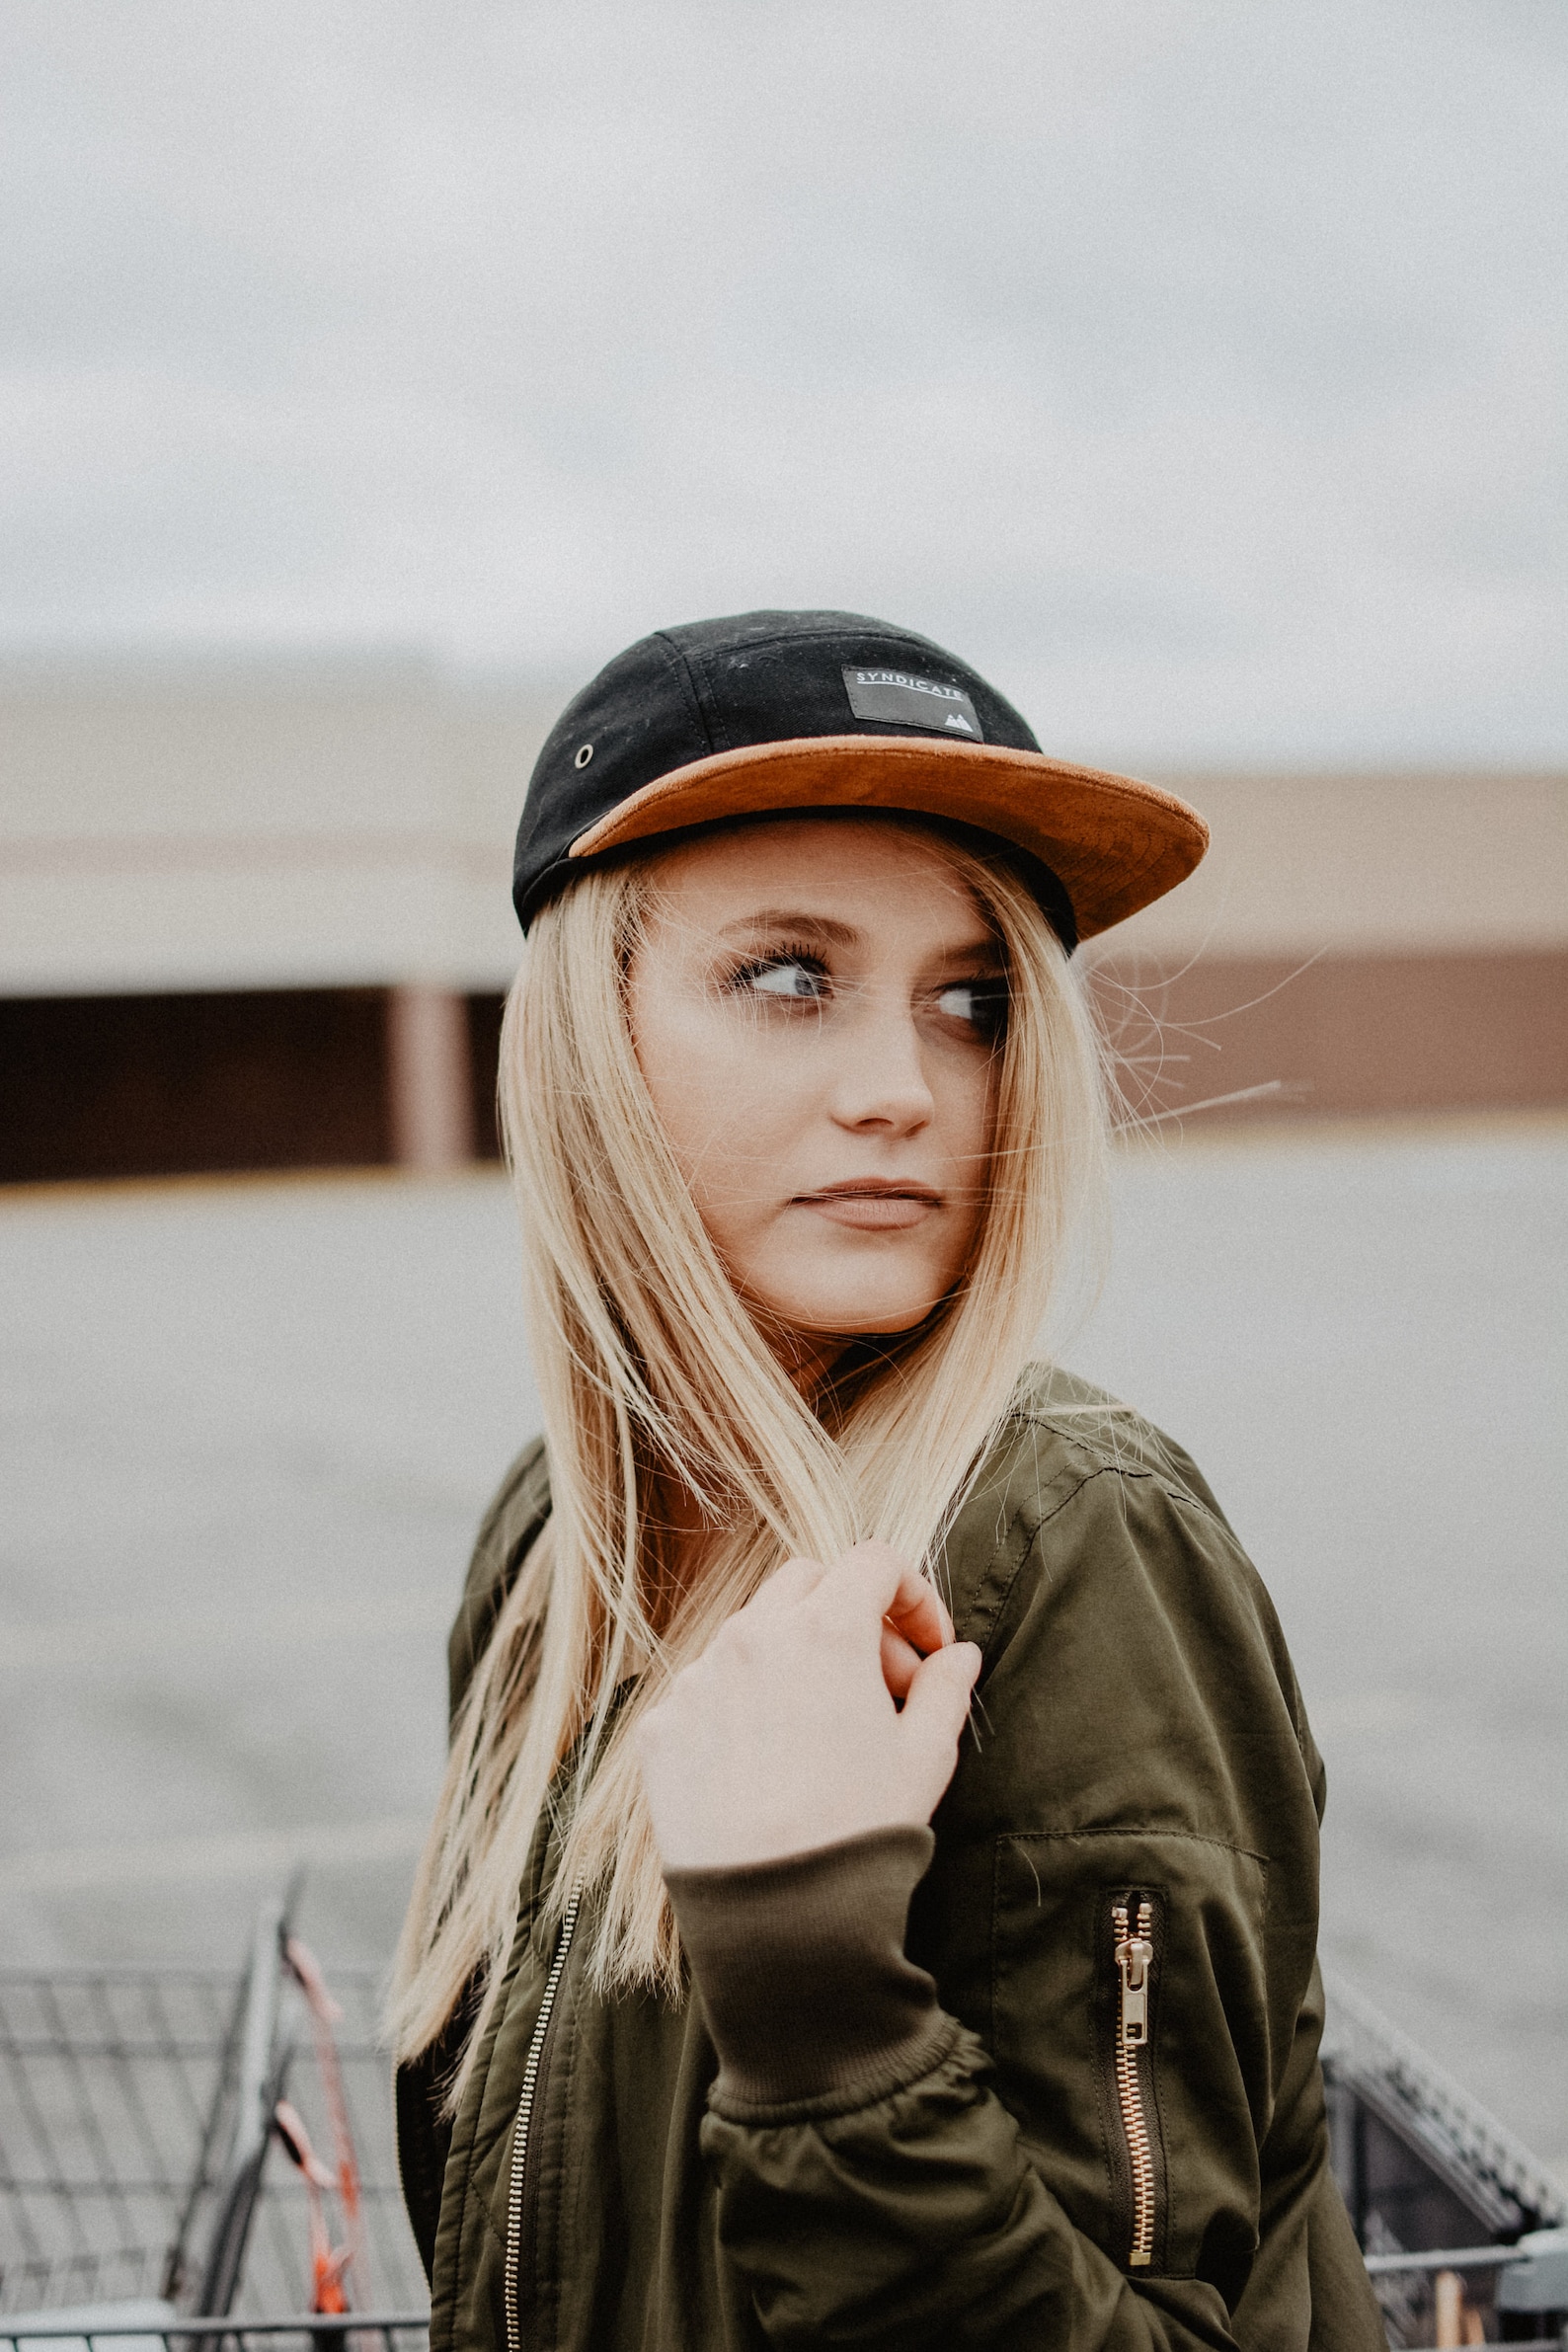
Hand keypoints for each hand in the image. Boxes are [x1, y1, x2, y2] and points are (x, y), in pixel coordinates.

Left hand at [635, 1541, 981, 1869]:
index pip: (874, 1562)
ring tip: (824, 1725)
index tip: (928, 1649)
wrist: (776, 1917)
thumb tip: (957, 1656)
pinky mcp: (664, 1725)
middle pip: (808, 1583)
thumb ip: (945, 1689)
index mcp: (827, 1629)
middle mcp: (754, 1636)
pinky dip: (742, 1703)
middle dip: (852, 1614)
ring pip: (751, 1631)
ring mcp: (700, 1679)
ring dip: (793, 1655)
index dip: (912, 1596)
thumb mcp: (926, 1757)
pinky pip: (706, 1689)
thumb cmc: (862, 1832)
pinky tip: (768, 1760)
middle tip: (883, 1683)